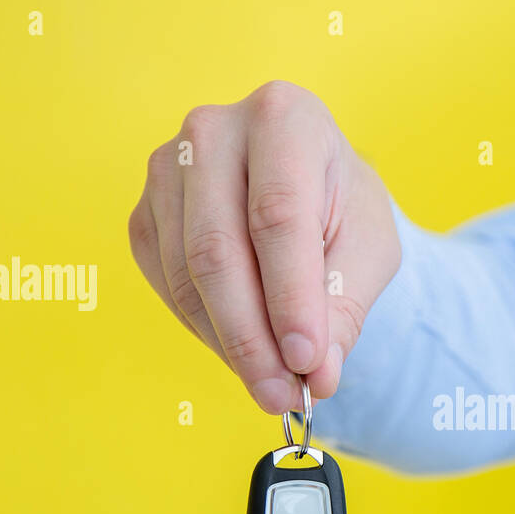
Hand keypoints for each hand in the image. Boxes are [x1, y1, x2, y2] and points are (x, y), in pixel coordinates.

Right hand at [128, 81, 400, 412]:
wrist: (308, 189)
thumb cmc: (342, 211)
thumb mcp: (368, 252)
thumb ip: (344, 309)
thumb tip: (316, 374)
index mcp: (283, 118)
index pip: (278, 216)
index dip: (290, 298)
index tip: (306, 362)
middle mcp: (213, 131)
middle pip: (218, 249)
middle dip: (252, 337)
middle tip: (283, 395)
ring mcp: (168, 169)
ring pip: (186, 276)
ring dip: (230, 344)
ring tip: (274, 385)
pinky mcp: (146, 213)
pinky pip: (165, 286)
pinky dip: (205, 331)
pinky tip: (244, 349)